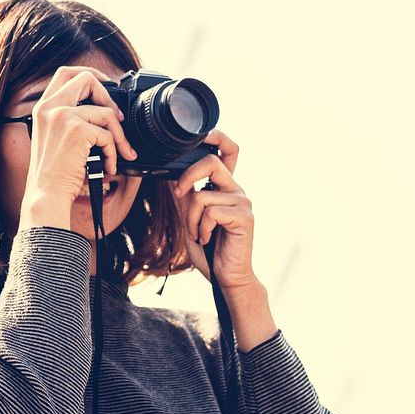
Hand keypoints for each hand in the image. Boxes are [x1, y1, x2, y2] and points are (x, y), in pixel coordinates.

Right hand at [22, 66, 137, 206]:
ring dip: (119, 136)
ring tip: (118, 154)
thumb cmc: (53, 174)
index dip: (91, 74)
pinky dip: (114, 152)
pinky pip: (108, 135)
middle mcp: (50, 107)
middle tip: (118, 118)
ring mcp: (62, 116)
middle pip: (86, 78)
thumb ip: (71, 120)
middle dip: (109, 96)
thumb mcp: (55, 139)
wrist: (46, 194)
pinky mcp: (77, 130)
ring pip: (106, 113)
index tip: (106, 86)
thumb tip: (104, 112)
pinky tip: (109, 166)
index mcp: (43, 107)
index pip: (66, 73)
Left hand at [171, 129, 258, 291]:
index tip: (204, 136)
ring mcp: (242, 203)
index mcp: (226, 188)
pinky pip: (210, 212)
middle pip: (211, 162)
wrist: (226, 277)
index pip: (229, 152)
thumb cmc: (210, 250)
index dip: (218, 137)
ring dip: (190, 219)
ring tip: (198, 234)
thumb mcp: (190, 219)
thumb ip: (185, 197)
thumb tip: (171, 176)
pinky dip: (200, 228)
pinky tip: (207, 239)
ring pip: (201, 196)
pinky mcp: (244, 217)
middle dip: (187, 176)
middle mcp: (237, 191)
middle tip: (178, 193)